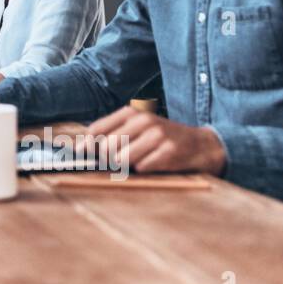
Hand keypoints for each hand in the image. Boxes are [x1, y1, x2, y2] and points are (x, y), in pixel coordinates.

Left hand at [79, 107, 226, 174]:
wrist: (202, 145)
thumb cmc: (162, 139)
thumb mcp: (136, 129)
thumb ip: (111, 136)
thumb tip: (80, 149)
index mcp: (130, 113)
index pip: (96, 130)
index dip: (87, 147)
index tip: (85, 157)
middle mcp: (143, 120)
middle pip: (107, 147)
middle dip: (108, 160)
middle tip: (118, 163)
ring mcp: (157, 135)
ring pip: (122, 159)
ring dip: (126, 167)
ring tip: (138, 162)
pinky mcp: (169, 151)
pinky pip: (142, 168)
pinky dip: (143, 170)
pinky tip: (154, 165)